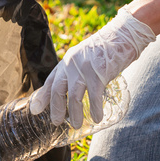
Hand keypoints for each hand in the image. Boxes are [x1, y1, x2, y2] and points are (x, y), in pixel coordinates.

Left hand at [30, 8, 154, 127]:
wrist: (124, 35)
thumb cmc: (107, 49)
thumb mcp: (85, 58)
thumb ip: (78, 72)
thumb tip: (74, 91)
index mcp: (67, 61)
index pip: (51, 81)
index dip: (42, 97)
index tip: (35, 110)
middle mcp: (72, 64)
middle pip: (58, 90)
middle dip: (56, 108)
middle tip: (56, 122)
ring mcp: (85, 69)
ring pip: (74, 96)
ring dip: (75, 113)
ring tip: (76, 125)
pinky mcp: (99, 73)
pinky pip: (94, 96)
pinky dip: (95, 109)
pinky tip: (97, 118)